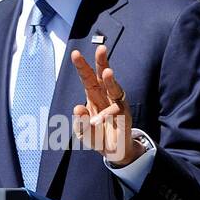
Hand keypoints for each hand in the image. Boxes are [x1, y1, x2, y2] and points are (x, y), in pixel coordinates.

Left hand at [71, 45, 139, 166]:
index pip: (87, 78)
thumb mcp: (83, 132)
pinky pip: (116, 110)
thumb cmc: (98, 137)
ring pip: (114, 88)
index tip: (76, 54)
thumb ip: (80, 121)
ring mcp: (116, 103)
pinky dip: (107, 114)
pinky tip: (99, 120)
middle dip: (101, 62)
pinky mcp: (124, 114)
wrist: (113, 152)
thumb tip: (77, 108)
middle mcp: (106, 96)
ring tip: (107, 72)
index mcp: (93, 96)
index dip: (82, 66)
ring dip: (110, 80)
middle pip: (102, 76)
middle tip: (101, 48)